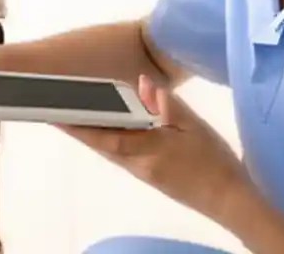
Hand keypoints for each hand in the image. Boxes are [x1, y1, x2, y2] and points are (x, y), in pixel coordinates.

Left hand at [59, 75, 251, 218]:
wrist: (228, 200)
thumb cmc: (214, 161)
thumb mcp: (194, 126)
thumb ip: (166, 104)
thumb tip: (143, 83)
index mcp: (148, 149)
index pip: (105, 134)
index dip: (80, 124)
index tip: (58, 112)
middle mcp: (138, 164)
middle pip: (100, 143)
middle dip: (77, 127)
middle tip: (55, 108)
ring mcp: (141, 172)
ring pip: (108, 149)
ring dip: (90, 133)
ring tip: (72, 114)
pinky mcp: (147, 176)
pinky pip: (120, 155)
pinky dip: (107, 140)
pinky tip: (105, 128)